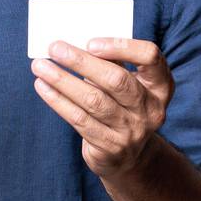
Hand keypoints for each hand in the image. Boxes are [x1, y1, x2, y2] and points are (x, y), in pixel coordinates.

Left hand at [31, 37, 172, 177]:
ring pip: (94, 100)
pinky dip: (58, 101)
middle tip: (55, 48)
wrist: (129, 158)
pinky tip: (43, 87)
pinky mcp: (110, 147)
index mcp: (160, 85)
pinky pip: (80, 119)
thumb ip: (112, 63)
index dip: (121, 46)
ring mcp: (131, 131)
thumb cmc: (123, 108)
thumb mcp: (129, 85)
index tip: (91, 43)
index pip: (150, 56)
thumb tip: (76, 42)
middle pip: (116, 80)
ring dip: (63, 80)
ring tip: (40, 66)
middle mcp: (150, 109)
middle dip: (82, 62)